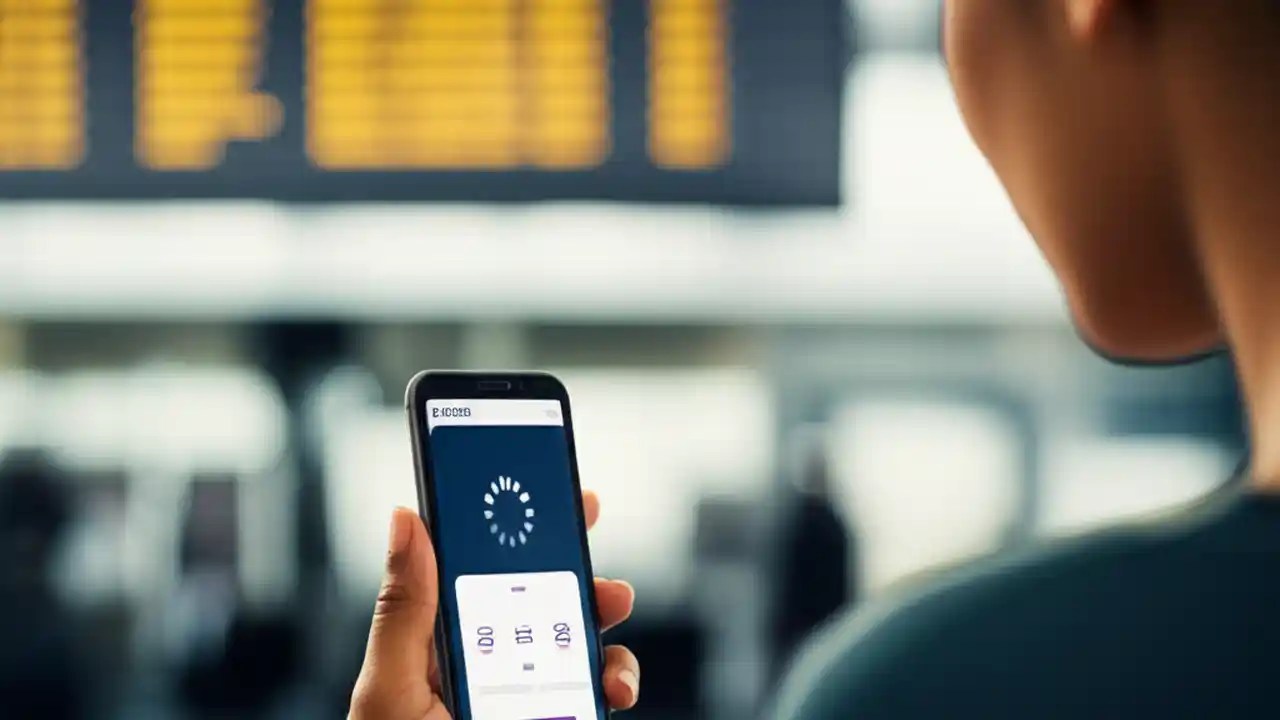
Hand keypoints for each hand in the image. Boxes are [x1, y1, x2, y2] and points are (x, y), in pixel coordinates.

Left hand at [349, 491, 639, 718]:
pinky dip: (616, 679)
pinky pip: (596, 692)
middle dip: (567, 557)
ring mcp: (524, 698)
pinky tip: (611, 686)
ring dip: (602, 619)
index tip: (540, 485)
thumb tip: (405, 520)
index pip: (472, 567)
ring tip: (611, 610)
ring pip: (575, 640)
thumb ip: (402, 611)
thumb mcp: (390, 693)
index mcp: (436, 642)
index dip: (506, 523)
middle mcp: (483, 664)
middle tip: (587, 531)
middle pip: (534, 594)